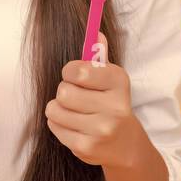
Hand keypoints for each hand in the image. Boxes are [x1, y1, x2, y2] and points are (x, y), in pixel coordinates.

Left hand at [45, 31, 144, 168]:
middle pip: (63, 91)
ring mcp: (100, 130)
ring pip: (55, 109)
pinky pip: (54, 126)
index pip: (78, 70)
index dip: (70, 71)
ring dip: (58, 108)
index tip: (75, 76)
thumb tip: (96, 33)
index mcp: (119, 83)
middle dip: (64, 91)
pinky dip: (58, 124)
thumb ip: (100, 57)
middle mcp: (114, 108)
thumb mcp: (111, 80)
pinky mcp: (86, 148)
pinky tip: (73, 125)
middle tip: (75, 96)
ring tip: (73, 111)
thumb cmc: (112, 105)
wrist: (126, 146)